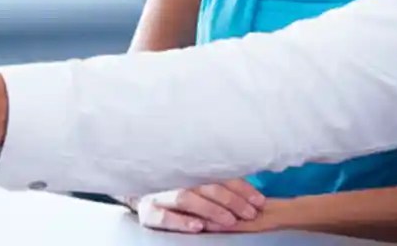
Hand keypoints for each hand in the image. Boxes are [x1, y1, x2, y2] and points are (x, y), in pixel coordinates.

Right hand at [131, 179, 265, 233]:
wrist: (137, 193)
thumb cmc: (174, 188)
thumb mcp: (196, 182)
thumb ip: (218, 183)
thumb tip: (253, 194)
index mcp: (189, 168)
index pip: (219, 175)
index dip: (242, 188)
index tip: (259, 202)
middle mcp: (174, 177)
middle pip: (205, 185)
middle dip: (230, 200)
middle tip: (248, 214)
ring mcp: (158, 194)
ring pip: (185, 197)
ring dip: (210, 210)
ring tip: (229, 221)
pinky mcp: (147, 211)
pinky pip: (163, 217)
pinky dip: (181, 221)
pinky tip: (198, 227)